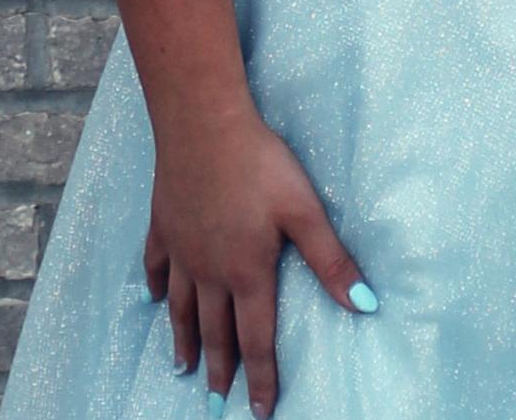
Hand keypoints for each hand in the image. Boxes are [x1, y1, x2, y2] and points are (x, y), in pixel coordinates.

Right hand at [144, 103, 375, 417]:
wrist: (203, 124)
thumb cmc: (259, 164)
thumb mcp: (304, 210)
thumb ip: (331, 261)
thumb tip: (365, 306)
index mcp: (247, 272)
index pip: (256, 339)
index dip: (262, 378)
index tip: (261, 412)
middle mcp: (210, 271)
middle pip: (215, 331)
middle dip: (220, 370)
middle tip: (218, 402)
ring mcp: (181, 249)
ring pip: (180, 307)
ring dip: (184, 339)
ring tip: (184, 367)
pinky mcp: (163, 225)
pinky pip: (155, 266)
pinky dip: (153, 287)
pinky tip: (150, 298)